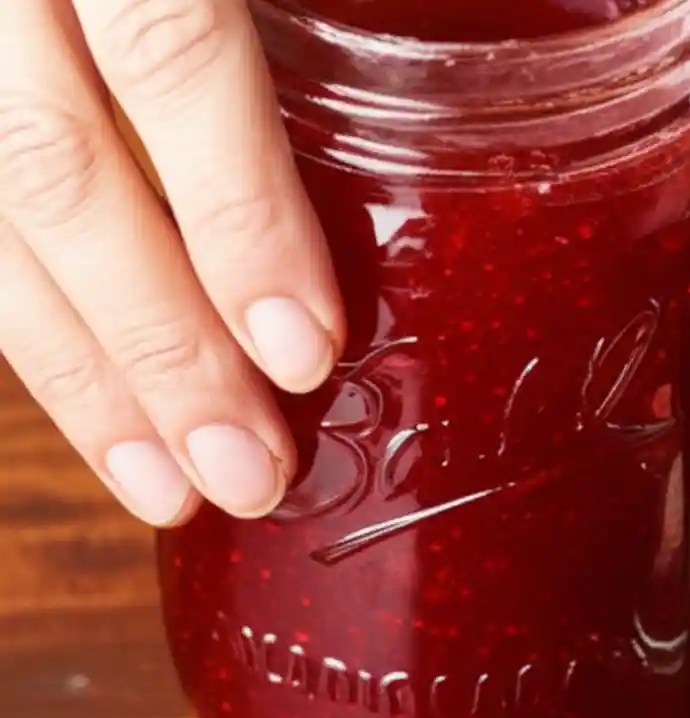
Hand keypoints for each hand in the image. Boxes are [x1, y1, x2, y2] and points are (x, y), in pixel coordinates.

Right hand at [0, 1, 343, 525]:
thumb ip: (307, 25)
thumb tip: (432, 70)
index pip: (171, 59)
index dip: (237, 211)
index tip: (305, 347)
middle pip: (61, 174)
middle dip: (158, 346)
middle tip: (245, 472)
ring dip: (76, 369)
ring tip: (161, 483)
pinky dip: (26, 316)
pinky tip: (88, 395)